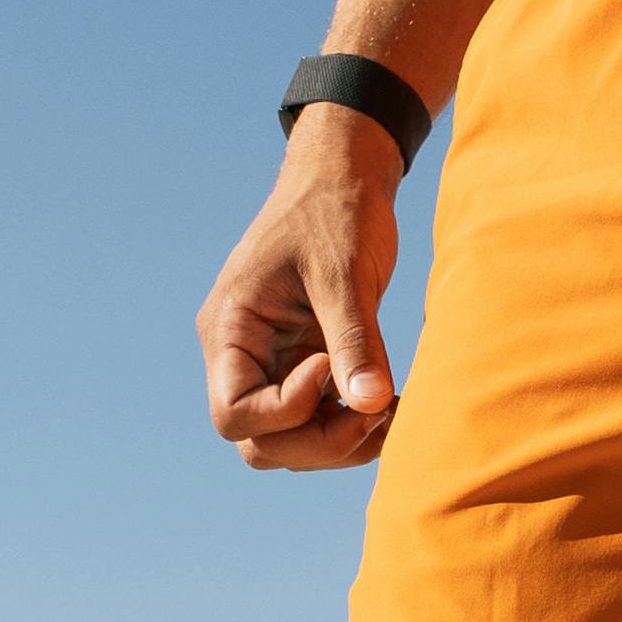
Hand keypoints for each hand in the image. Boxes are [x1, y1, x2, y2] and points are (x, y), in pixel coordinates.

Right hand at [197, 116, 404, 471]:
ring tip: (392, 408)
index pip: (234, 415)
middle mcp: (243, 358)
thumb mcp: (344, 273)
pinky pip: (319, 422)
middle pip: (262, 444)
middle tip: (377, 408)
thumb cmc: (333, 210)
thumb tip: (371, 404)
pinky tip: (392, 405)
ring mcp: (273, 367)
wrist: (344, 178)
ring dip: (342, 442)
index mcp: (229, 330)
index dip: (287, 411)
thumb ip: (354, 339)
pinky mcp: (306, 368)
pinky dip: (354, 425)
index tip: (329, 364)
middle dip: (320, 441)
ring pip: (291, 444)